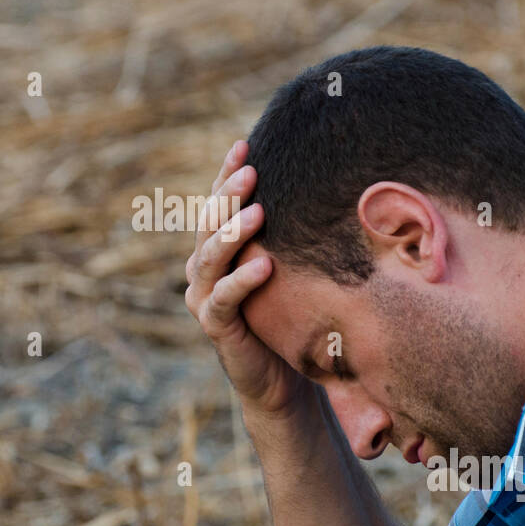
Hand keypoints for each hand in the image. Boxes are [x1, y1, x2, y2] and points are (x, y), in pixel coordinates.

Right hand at [184, 140, 314, 420]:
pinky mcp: (215, 326)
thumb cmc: (288, 317)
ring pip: (210, 257)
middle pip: (208, 223)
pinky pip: (224, 299)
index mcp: (215, 251)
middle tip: (251, 171)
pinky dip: (242, 281)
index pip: (216, 204)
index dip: (225, 175)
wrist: (282, 381)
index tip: (244, 144)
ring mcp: (204, 298)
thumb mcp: (288, 269)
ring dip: (232, 232)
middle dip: (227, 195)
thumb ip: (288, 235)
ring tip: (257, 212)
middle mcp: (202, 270)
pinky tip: (264, 264)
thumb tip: (321, 186)